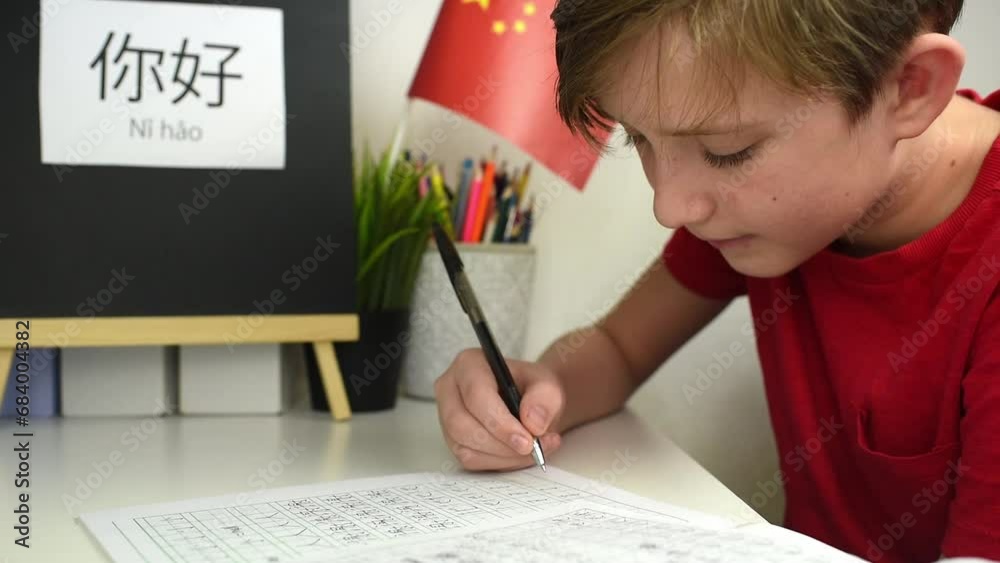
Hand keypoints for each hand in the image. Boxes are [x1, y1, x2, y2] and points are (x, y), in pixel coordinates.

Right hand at [434, 349, 563, 470]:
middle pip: (462, 425)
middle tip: (532, 448)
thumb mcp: (548, 385)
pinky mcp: (454, 440)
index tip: (527, 440)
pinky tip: (519, 454)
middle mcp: (450, 389)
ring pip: (466, 447)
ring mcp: (447, 417)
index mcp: (469, 365)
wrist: (532, 402)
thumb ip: (545, 399)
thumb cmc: (533, 388)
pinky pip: (471, 460)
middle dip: (501, 444)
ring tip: (534, 449)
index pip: (475, 396)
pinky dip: (500, 462)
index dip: (500, 422)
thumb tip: (533, 423)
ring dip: (504, 456)